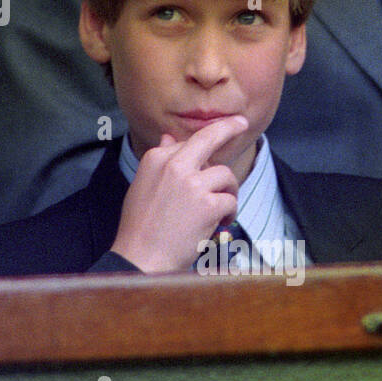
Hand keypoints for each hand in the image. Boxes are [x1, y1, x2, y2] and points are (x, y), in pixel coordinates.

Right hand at [109, 116, 248, 273]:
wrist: (140, 257)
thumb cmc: (140, 226)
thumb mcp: (143, 186)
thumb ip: (161, 161)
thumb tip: (170, 137)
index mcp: (156, 159)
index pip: (189, 141)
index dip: (209, 135)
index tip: (225, 126)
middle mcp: (174, 165)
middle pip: (209, 137)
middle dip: (229, 127)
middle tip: (241, 123)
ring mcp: (192, 184)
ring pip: (226, 175)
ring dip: (228, 192)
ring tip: (218, 210)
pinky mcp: (208, 204)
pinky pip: (230, 200)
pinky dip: (228, 214)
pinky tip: (217, 224)